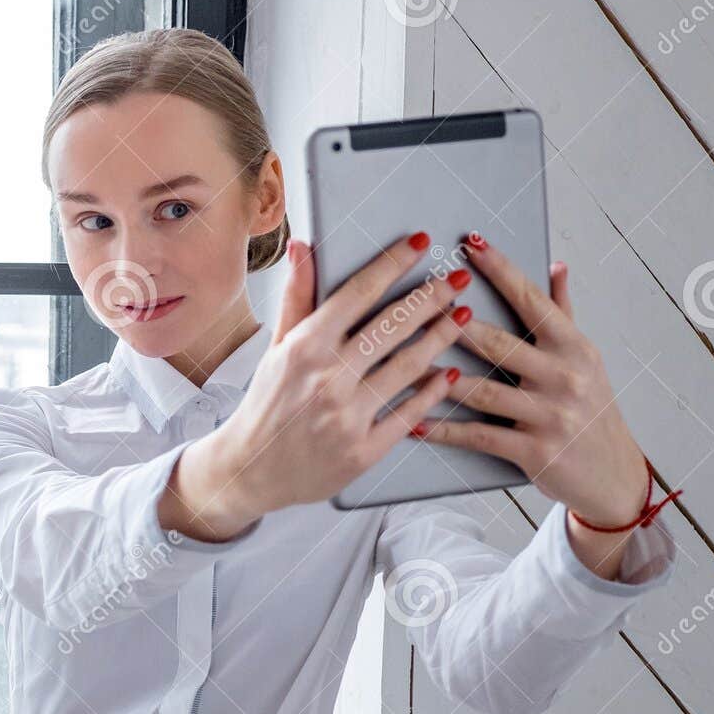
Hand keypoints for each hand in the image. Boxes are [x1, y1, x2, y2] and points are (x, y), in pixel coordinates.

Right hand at [161, 230, 467, 539]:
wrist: (251, 469)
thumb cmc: (266, 405)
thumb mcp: (277, 349)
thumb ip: (297, 298)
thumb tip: (302, 246)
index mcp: (304, 347)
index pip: (358, 293)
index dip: (392, 264)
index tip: (419, 244)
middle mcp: (327, 378)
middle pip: (392, 326)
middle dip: (430, 298)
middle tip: (455, 280)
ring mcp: (347, 416)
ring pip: (408, 366)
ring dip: (440, 337)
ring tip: (462, 317)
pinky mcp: (362, 450)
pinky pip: (408, 413)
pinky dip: (432, 391)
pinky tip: (449, 372)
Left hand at [416, 233, 650, 528]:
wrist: (614, 474)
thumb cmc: (593, 409)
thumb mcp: (585, 359)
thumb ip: (564, 313)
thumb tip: (556, 265)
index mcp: (574, 348)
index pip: (532, 301)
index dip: (501, 270)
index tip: (472, 243)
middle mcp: (564, 377)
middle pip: (499, 344)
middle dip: (455, 323)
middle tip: (417, 302)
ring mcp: (550, 415)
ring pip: (482, 391)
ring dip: (437, 377)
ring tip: (400, 363)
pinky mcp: (535, 451)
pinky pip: (479, 436)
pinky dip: (444, 431)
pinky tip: (414, 424)